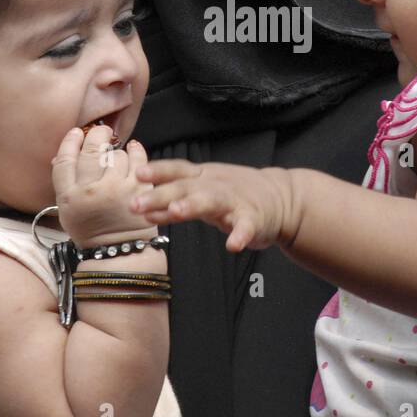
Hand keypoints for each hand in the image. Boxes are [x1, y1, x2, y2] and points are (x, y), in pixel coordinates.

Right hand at [51, 126, 154, 248]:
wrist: (121, 251)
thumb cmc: (93, 230)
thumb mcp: (68, 211)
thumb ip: (65, 183)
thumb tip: (61, 154)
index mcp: (69, 198)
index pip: (64, 159)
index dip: (70, 141)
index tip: (77, 133)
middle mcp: (91, 192)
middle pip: (91, 150)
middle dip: (96, 135)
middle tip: (101, 132)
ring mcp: (116, 190)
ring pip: (115, 154)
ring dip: (116, 152)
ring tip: (117, 161)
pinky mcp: (139, 190)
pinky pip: (137, 159)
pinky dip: (135, 151)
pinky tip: (133, 151)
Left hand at [130, 160, 294, 251]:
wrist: (280, 197)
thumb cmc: (232, 195)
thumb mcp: (201, 192)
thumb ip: (172, 201)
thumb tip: (141, 208)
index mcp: (202, 177)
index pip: (176, 171)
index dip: (157, 171)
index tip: (137, 174)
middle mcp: (215, 185)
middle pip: (186, 187)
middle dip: (160, 194)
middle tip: (137, 204)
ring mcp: (235, 200)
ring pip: (212, 200)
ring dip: (193, 204)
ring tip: (176, 211)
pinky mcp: (254, 218)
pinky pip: (246, 226)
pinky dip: (240, 235)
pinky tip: (233, 245)